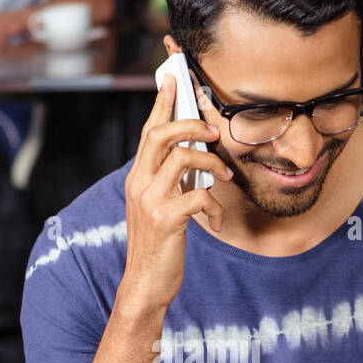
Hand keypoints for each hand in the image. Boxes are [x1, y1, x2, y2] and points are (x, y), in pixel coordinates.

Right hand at [117, 74, 233, 316]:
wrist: (145, 284)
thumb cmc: (158, 245)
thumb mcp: (159, 207)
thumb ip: (168, 182)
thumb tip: (193, 158)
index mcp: (137, 178)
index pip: (148, 132)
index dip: (160, 104)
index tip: (171, 79)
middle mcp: (138, 184)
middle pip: (161, 135)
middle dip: (190, 124)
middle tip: (213, 131)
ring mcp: (150, 200)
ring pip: (183, 158)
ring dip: (211, 164)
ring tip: (225, 176)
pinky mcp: (167, 219)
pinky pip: (199, 196)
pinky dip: (214, 207)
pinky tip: (216, 222)